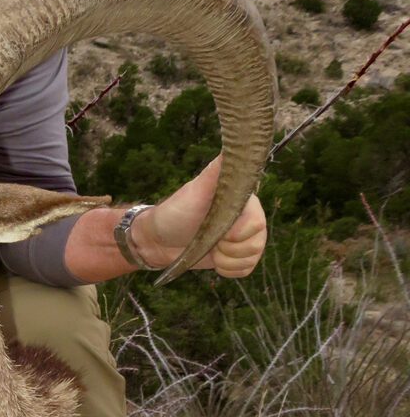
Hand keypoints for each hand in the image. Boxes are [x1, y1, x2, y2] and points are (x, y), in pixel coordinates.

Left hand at [132, 156, 267, 277]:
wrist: (158, 239)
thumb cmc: (174, 211)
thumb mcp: (195, 191)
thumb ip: (216, 172)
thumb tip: (233, 147)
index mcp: (242, 199)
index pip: (257, 223)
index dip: (236, 234)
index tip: (218, 230)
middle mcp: (247, 216)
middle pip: (257, 243)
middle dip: (229, 249)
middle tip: (211, 240)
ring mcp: (243, 236)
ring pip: (253, 258)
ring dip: (227, 260)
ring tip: (210, 248)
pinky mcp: (236, 254)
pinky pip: (246, 269)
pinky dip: (229, 269)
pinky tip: (214, 259)